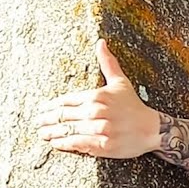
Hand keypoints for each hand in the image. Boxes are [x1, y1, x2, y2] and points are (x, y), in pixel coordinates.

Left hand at [34, 40, 160, 158]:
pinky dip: (64, 144)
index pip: (66, 100)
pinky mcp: (102, 145)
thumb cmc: (133, 106)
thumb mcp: (120, 82)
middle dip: (47, 119)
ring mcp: (99, 129)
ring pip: (68, 130)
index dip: (51, 106)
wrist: (152, 129)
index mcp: (97, 95)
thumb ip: (108, 63)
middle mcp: (96, 111)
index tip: (41, 109)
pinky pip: (78, 143)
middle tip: (37, 121)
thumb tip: (100, 42)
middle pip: (63, 116)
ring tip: (42, 133)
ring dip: (51, 132)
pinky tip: (55, 143)